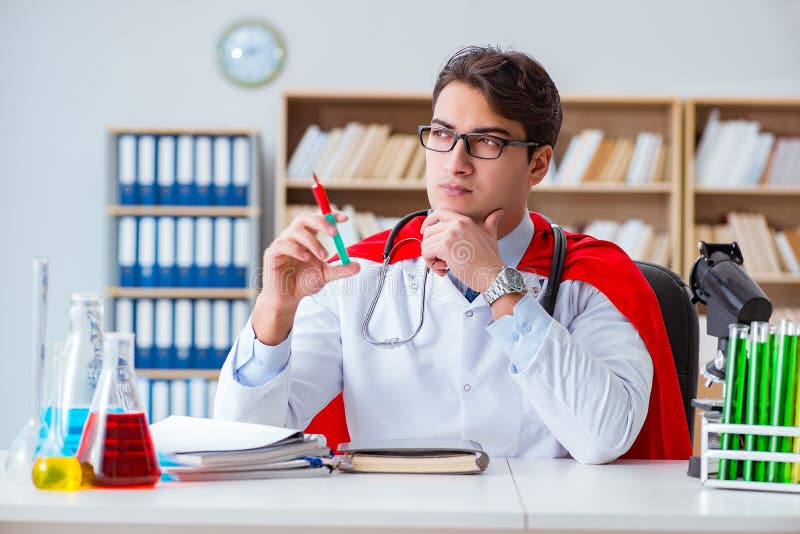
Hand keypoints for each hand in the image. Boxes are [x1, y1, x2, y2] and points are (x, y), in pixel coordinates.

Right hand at [252, 211, 359, 343]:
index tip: (345, 219)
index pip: (318, 218)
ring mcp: (282, 243)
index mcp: (307, 237)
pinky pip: (283, 244)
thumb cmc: (303, 283)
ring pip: (296, 231)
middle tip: (335, 233)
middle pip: (305, 218)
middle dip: (321, 222)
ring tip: (323, 256)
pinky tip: (306, 258)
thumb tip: (358, 265)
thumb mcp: (326, 276)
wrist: (287, 299)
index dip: (330, 215)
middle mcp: (294, 236)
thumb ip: (341, 269)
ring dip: (313, 242)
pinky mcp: (272, 253)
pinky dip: (296, 249)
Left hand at [419, 208, 504, 291]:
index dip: (428, 222)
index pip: (439, 213)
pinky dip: (431, 264)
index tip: (424, 231)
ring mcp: (450, 235)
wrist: (492, 274)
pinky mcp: (445, 247)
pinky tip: (443, 269)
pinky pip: (426, 254)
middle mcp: (456, 225)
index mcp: (464, 221)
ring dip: (431, 258)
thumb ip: (491, 222)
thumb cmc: (490, 260)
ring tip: (444, 266)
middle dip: (431, 248)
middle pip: (429, 232)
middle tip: (442, 260)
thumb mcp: (490, 236)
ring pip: (425, 244)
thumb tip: (498, 213)